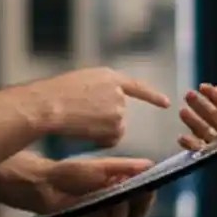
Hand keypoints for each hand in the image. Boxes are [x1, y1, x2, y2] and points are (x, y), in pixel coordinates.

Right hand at [34, 67, 170, 147]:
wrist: (49, 104)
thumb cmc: (55, 94)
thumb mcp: (81, 81)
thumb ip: (100, 89)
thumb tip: (106, 104)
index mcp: (109, 76)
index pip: (136, 86)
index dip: (151, 96)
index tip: (166, 103)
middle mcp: (118, 92)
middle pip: (120, 114)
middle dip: (105, 120)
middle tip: (81, 117)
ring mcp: (118, 108)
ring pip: (115, 128)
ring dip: (100, 131)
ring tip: (79, 122)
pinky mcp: (115, 125)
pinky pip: (110, 140)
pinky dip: (99, 140)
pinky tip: (84, 132)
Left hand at [39, 157, 156, 216]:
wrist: (47, 180)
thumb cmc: (76, 173)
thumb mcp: (106, 167)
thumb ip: (127, 167)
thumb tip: (150, 165)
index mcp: (121, 202)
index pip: (142, 205)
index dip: (149, 196)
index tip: (152, 183)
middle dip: (139, 202)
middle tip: (142, 189)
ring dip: (123, 206)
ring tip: (124, 190)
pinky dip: (105, 212)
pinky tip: (107, 199)